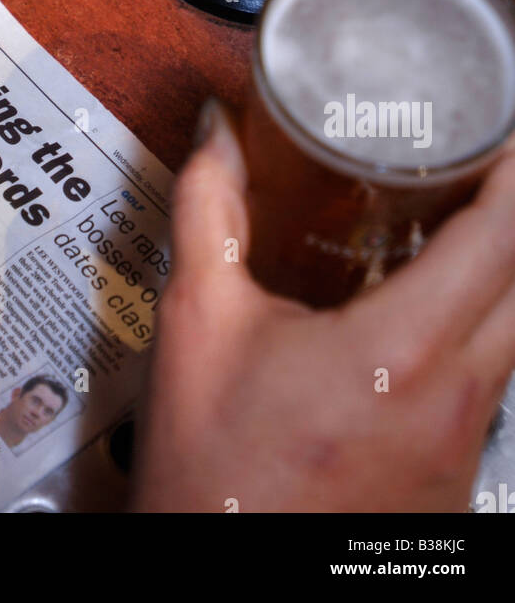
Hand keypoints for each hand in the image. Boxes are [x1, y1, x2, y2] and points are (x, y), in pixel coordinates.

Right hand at [131, 99, 514, 513]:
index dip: (513, 165)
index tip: (496, 124)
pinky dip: (485, 319)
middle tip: (478, 157)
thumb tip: (219, 131)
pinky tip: (427, 305)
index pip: (503, 236)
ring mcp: (469, 443)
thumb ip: (211, 210)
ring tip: (454, 217)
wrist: (225, 576)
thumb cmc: (213, 474)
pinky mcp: (462, 472)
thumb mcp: (197, 323)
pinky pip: (499, 374)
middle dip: (513, 205)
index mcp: (401, 354)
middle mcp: (458, 400)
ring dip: (503, 263)